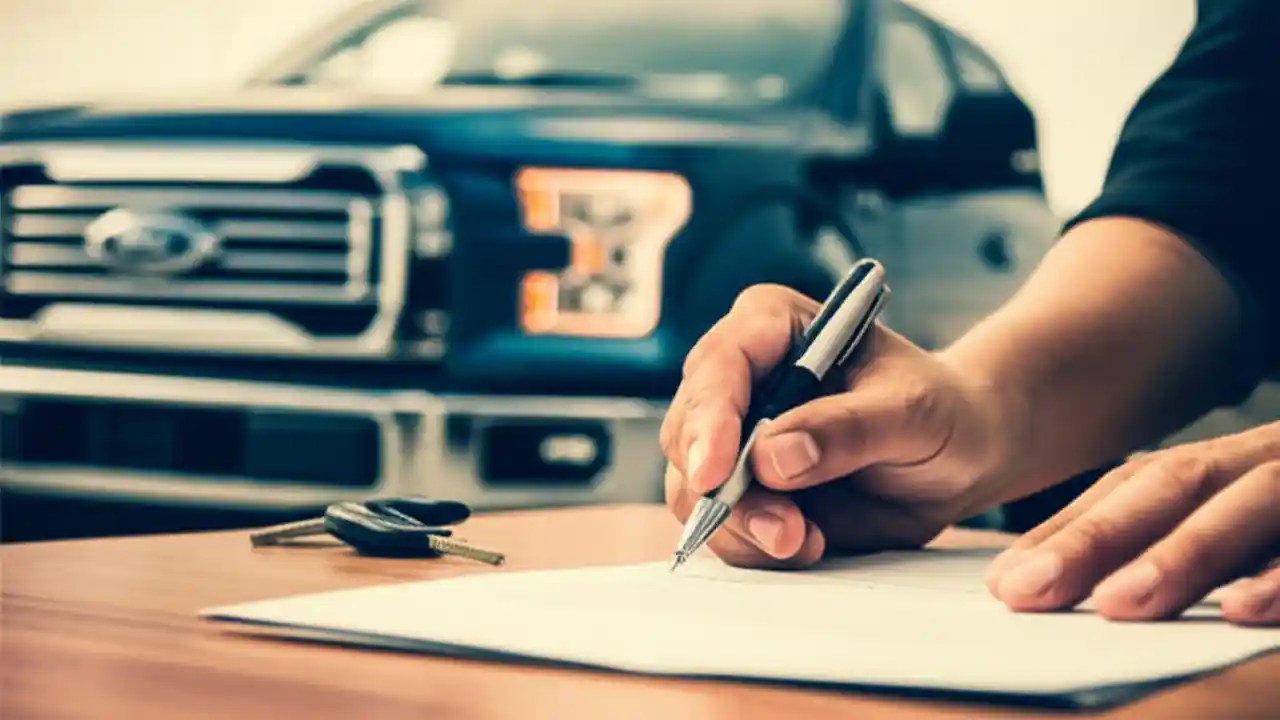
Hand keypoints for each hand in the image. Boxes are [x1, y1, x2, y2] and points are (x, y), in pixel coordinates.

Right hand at [660, 284, 1011, 567]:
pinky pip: (721, 526)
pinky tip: (809, 542)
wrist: (959, 457)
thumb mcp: (911, 412)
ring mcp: (735, 437)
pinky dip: (755, 545)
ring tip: (806, 540)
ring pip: (693, 488)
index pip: (719, 364)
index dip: (709, 418)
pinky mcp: (743, 490)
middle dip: (726, 489)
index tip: (715, 473)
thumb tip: (771, 457)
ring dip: (742, 525)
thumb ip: (846, 429)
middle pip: (689, 432)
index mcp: (772, 326)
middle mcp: (739, 377)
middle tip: (785, 529)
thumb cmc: (940, 411)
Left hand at [985, 421, 1279, 625]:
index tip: (1003, 581)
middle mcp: (1266, 461)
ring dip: (1178, 554)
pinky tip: (1239, 608)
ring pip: (1246, 502)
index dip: (1067, 529)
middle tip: (1026, 589)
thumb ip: (1189, 540)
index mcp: (1233, 465)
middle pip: (1173, 486)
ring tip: (1115, 603)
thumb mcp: (1249, 523)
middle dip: (1095, 538)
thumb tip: (1077, 592)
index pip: (1135, 488)